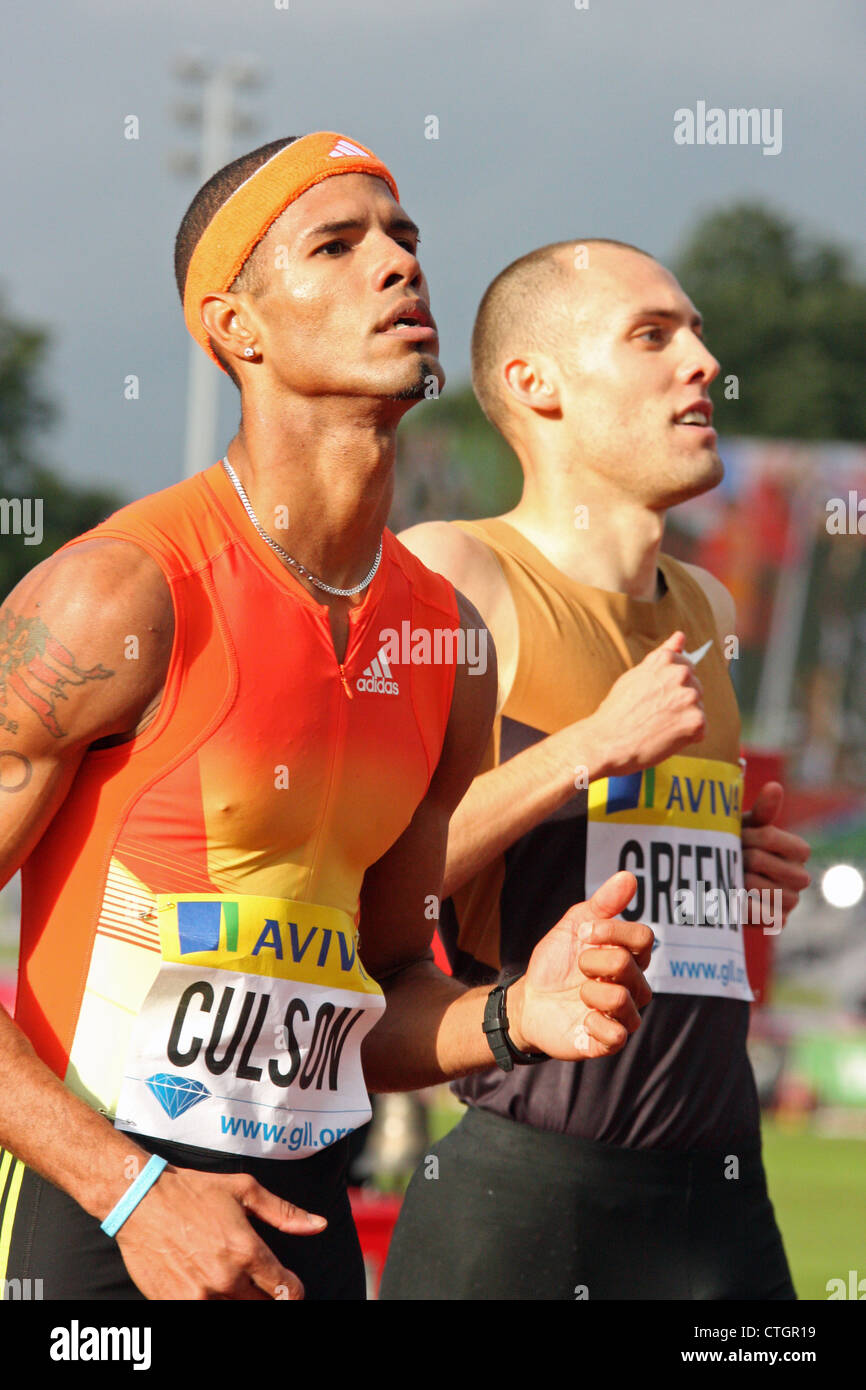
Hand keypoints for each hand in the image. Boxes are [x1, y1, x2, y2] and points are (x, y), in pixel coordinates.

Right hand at [116, 1166, 326, 1299]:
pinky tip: (208, 1288)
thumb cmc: (194, 1191)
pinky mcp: (174, 1305)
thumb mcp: (244, 1190)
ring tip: (232, 1283)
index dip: (293, 1290)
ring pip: (234, 1314)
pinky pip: (203, 1316)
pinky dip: (212, 1304)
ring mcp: (199, 1297)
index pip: (288, 1291)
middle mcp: (226, 1279)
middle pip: (263, 1307)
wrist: (141, 1201)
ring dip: (239, 1301)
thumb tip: (319, 1225)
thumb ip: (284, 1212)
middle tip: (258, 1281)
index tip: (288, 1284)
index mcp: (247, 1251)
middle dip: (266, 1297)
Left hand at [507, 871, 652, 1060]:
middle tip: (578, 966)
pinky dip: (594, 1023)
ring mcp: (623, 1015)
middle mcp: (633, 985)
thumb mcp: (574, 925)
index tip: (584, 933)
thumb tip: (629, 876)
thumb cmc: (557, 962)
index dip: (612, 931)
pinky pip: (617, 1035)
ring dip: (591, 991)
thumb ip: (603, 903)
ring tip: (579, 992)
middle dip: (592, 960)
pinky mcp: (608, 1041)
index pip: (644, 938)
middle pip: (630, 965)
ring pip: (624, 1000)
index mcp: (630, 956)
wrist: (529, 999)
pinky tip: (582, 1018)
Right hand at [582, 631, 705, 777]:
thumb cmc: (617, 710)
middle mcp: (681, 673)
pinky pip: (700, 730)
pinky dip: (687, 738)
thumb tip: (681, 636)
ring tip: (657, 727)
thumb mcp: (637, 675)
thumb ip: (663, 655)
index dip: (671, 688)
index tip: (656, 698)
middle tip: (654, 715)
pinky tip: (665, 738)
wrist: (607, 741)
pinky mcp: (696, 720)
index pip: (687, 669)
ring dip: (683, 720)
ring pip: (697, 709)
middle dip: (680, 703)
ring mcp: (690, 697)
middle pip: (695, 689)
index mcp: (666, 659)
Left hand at [742, 781, 810, 926]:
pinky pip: (762, 914)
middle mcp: (800, 877)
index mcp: (798, 851)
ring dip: (738, 880)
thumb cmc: (739, 847)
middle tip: (731, 858)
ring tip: (729, 876)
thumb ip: (763, 810)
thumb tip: (774, 787)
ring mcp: (791, 901)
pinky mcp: (778, 921)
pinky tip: (733, 897)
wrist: (723, 880)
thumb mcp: (747, 827)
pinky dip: (744, 905)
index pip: (776, 839)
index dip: (753, 837)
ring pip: (759, 887)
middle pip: (762, 861)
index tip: (740, 837)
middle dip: (742, 858)